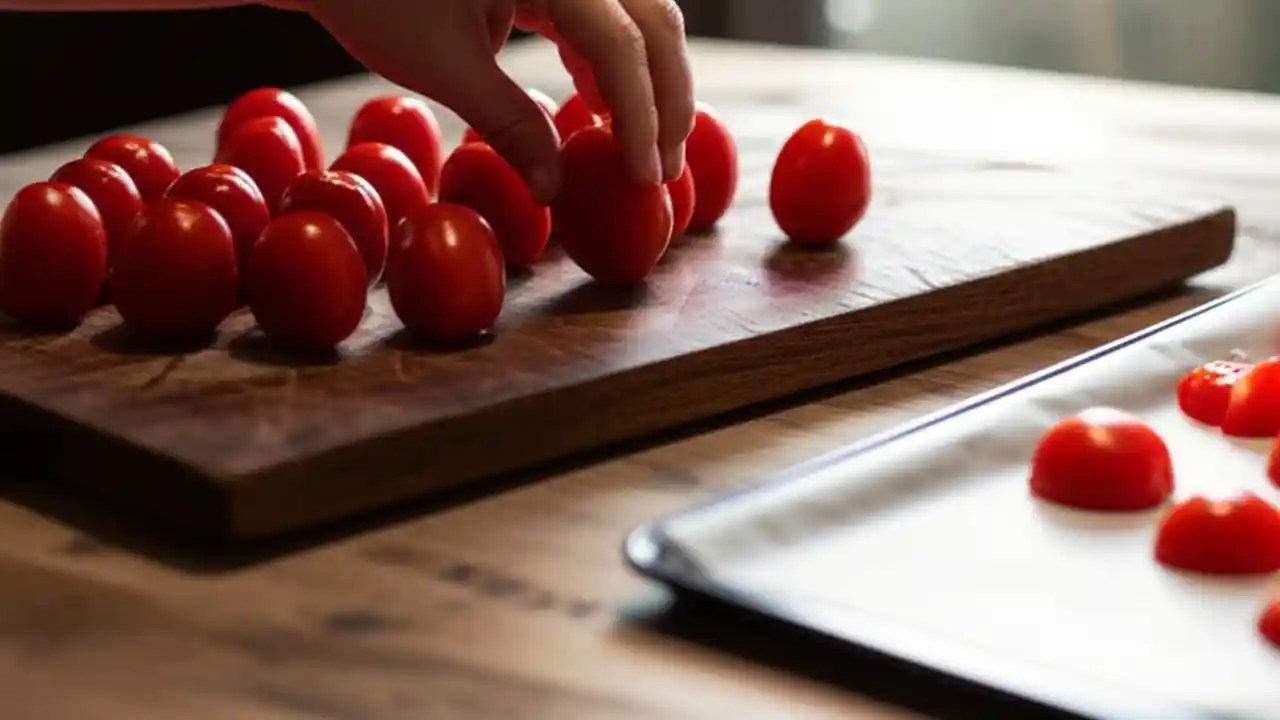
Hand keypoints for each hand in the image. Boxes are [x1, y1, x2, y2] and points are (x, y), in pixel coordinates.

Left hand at [291, 0, 694, 203]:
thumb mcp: (444, 67)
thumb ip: (510, 126)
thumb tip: (554, 191)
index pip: (622, 43)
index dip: (641, 115)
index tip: (646, 175)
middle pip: (652, 22)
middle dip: (666, 98)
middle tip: (664, 168)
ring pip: (636, 19)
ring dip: (645, 84)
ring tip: (641, 149)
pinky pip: (600, 17)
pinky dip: (608, 65)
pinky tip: (600, 109)